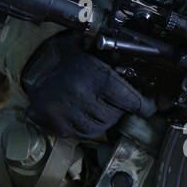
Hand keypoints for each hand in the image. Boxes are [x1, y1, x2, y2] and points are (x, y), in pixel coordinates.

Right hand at [21, 31, 154, 140]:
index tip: (149, 107)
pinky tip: (82, 114)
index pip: (129, 99)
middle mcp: (81, 95)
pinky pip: (82, 135)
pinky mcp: (57, 124)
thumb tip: (147, 79)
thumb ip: (119, 60)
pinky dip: (85, 127)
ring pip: (99, 128)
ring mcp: (67, 112)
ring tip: (95, 106)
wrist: (37, 68)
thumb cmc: (71, 60)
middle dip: (117, 110)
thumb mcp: (95, 52)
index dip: (143, 105)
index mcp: (95, 76)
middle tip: (111, 100)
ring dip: (102, 120)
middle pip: (114, 115)